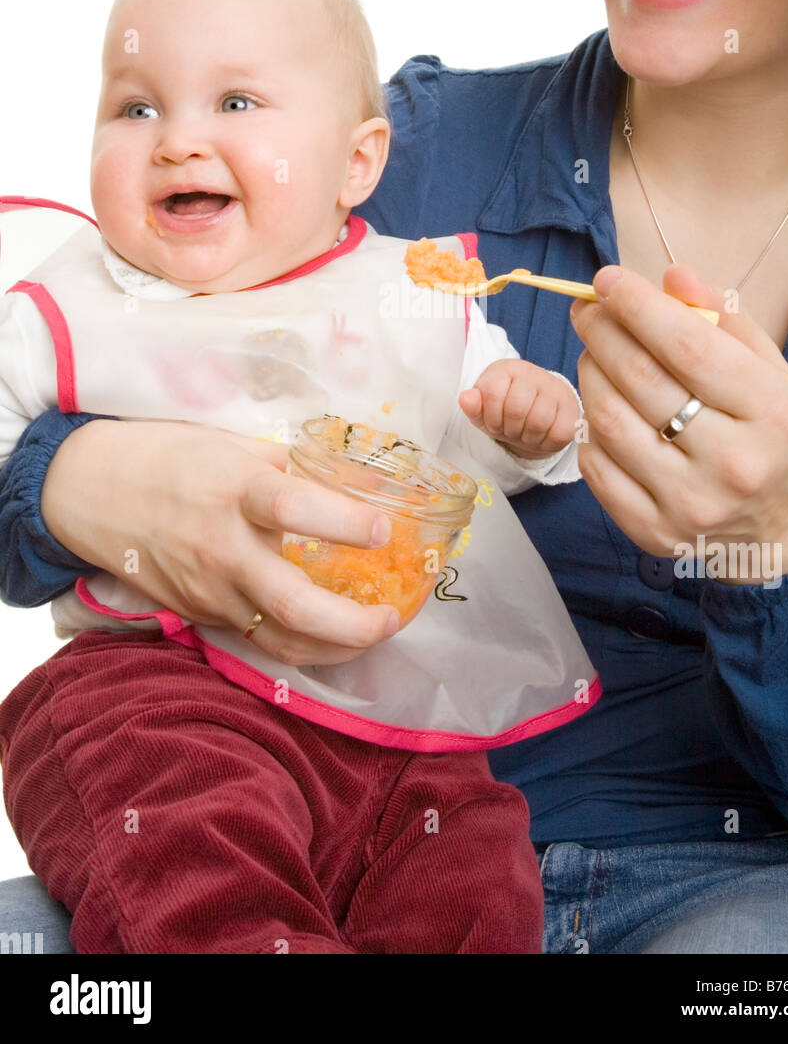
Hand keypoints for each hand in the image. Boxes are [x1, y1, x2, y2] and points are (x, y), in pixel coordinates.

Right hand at [42, 418, 399, 663]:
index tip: (385, 530)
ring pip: (281, 640)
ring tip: (377, 633)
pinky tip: (334, 635)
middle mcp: (222, 547)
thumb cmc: (167, 456)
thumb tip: (357, 483)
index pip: (296, 508)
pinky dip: (303, 644)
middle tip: (394, 616)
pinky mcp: (200, 613)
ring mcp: (210, 590)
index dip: (345, 522)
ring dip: (337, 648)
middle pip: (293, 603)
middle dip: (352, 623)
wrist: (89, 490)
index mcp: (234, 490)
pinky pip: (259, 638)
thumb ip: (292, 468)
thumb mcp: (232, 445)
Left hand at [458, 358, 579, 459]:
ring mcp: (554, 388)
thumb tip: (466, 398)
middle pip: (517, 408)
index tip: (494, 422)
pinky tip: (542, 436)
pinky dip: (546, 443)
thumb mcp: (484, 412)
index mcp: (505, 369)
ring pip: (539, 421)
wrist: (537, 414)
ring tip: (526, 432)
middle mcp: (532, 373)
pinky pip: (559, 433)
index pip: (492, 393)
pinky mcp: (571, 407)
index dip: (491, 417)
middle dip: (510, 429)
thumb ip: (473, 406)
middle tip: (512, 430)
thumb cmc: (505, 412)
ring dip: (528, 437)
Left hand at [570, 263, 787, 580]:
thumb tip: (672, 275)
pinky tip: (602, 406)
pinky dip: (588, 426)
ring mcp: (689, 503)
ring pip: (607, 419)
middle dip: (602, 332)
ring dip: (589, 373)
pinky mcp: (654, 532)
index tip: (608, 280)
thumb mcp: (772, 371)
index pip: (688, 346)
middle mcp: (732, 461)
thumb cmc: (774, 435)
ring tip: (595, 353)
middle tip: (589, 311)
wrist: (785, 527)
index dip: (638, 306)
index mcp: (771, 411)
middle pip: (640, 378)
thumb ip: (726, 320)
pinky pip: (595, 466)